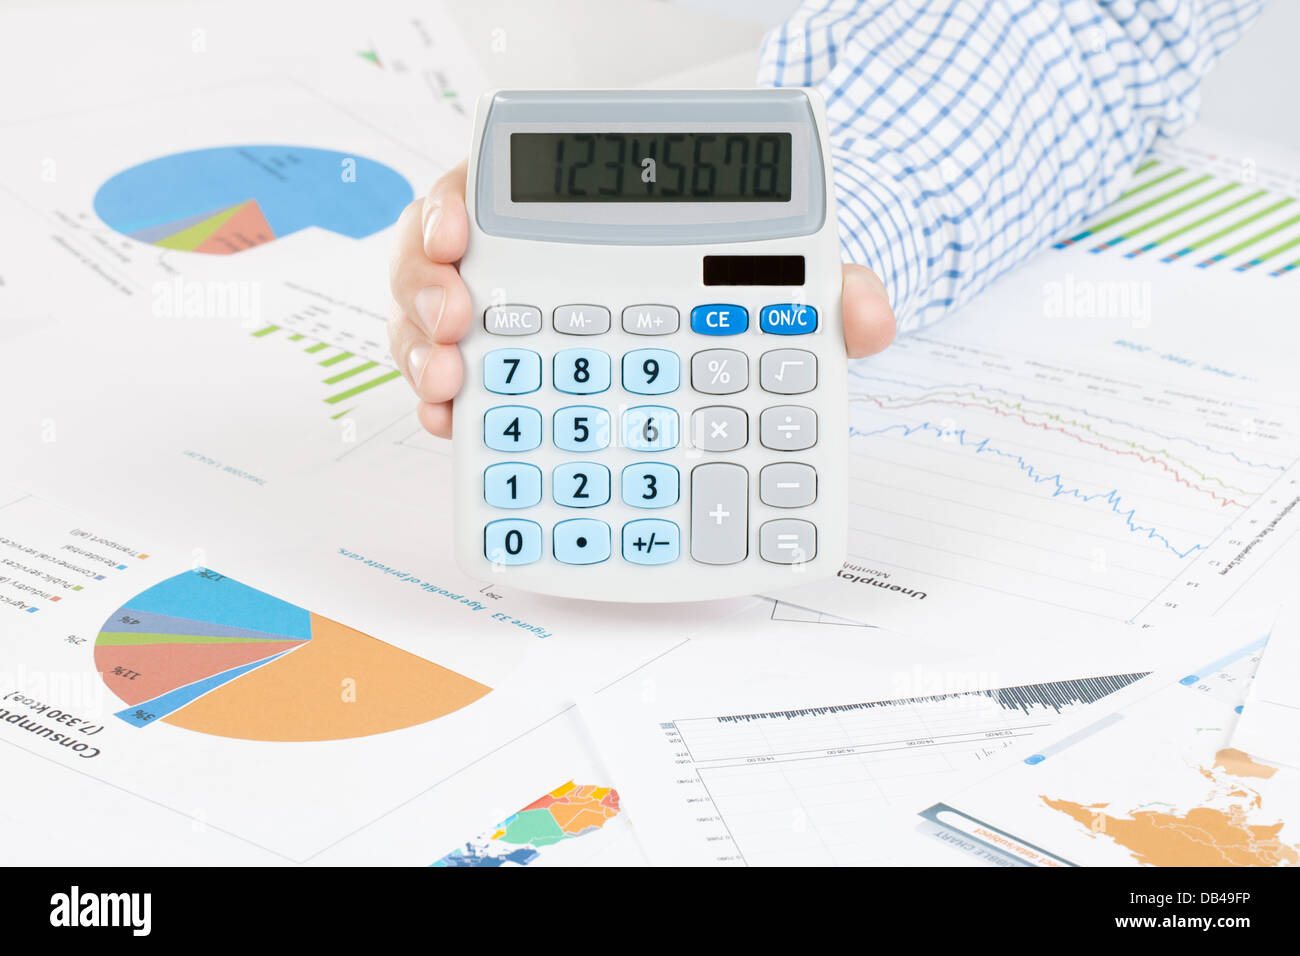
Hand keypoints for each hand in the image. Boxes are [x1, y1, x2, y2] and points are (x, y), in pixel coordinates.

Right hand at [389, 160, 895, 437]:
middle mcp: (524, 265)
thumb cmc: (738, 299)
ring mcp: (504, 328)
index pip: (492, 187)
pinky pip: (452, 386)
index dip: (457, 202)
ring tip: (451, 385)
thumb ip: (827, 293)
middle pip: (439, 256)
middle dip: (430, 287)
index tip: (461, 229)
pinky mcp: (501, 388)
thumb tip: (868, 317)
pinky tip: (455, 424)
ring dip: (426, 351)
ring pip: (432, 323)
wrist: (726, 359)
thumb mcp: (787, 289)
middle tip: (458, 322)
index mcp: (575, 217)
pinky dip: (444, 405)